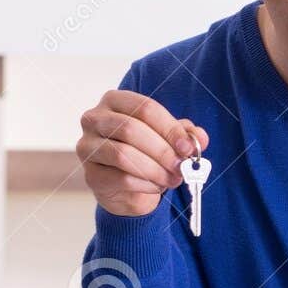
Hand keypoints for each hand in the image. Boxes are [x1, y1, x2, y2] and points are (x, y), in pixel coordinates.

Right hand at [76, 89, 209, 217]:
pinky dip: (145, 184)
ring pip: (123, 155)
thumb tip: (199, 138)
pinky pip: (120, 178)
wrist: (122, 185)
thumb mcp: (166, 137)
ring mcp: (87, 147)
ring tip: (172, 178)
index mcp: (114, 100)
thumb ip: (183, 134)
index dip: (170, 128)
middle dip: (162, 150)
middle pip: (131, 129)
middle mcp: (94, 119)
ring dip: (154, 169)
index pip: (145, 108)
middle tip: (181, 166)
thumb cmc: (143, 152)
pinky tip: (156, 186)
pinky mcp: (90, 174)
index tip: (188, 147)